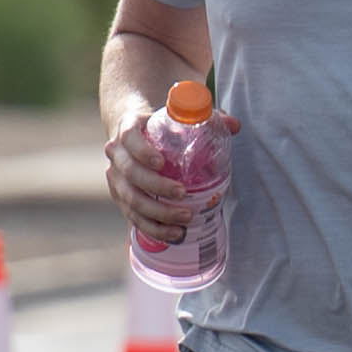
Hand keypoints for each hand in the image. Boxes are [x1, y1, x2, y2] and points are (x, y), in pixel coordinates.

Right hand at [101, 113, 194, 232]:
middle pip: (131, 174)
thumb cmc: (160, 126)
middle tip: (183, 194)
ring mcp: (116, 178)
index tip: (161, 162)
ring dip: (157, 213)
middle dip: (157, 187)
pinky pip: (133, 217)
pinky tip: (174, 233)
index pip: (130, 139)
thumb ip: (206, 119)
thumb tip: (235, 125)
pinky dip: (153, 227)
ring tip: (185, 217)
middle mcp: (117, 154)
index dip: (143, 152)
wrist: (132, 135)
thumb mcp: (177, 118)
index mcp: (128, 129)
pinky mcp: (120, 198)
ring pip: (131, 199)